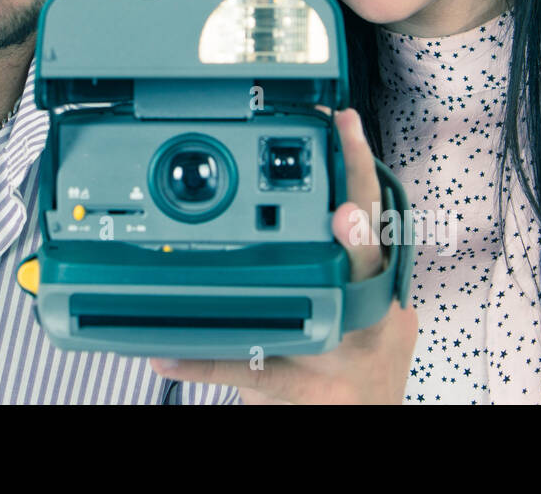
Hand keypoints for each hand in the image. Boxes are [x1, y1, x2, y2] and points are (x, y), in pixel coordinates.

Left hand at [149, 108, 418, 403]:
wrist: (358, 418)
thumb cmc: (353, 346)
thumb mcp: (362, 287)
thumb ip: (336, 233)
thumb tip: (296, 161)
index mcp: (373, 269)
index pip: (372, 205)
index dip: (359, 164)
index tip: (343, 122)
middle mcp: (363, 308)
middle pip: (363, 261)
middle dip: (356, 233)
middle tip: (343, 211)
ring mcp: (333, 351)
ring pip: (312, 316)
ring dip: (286, 294)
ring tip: (270, 270)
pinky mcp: (293, 388)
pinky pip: (245, 371)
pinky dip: (202, 361)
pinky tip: (168, 351)